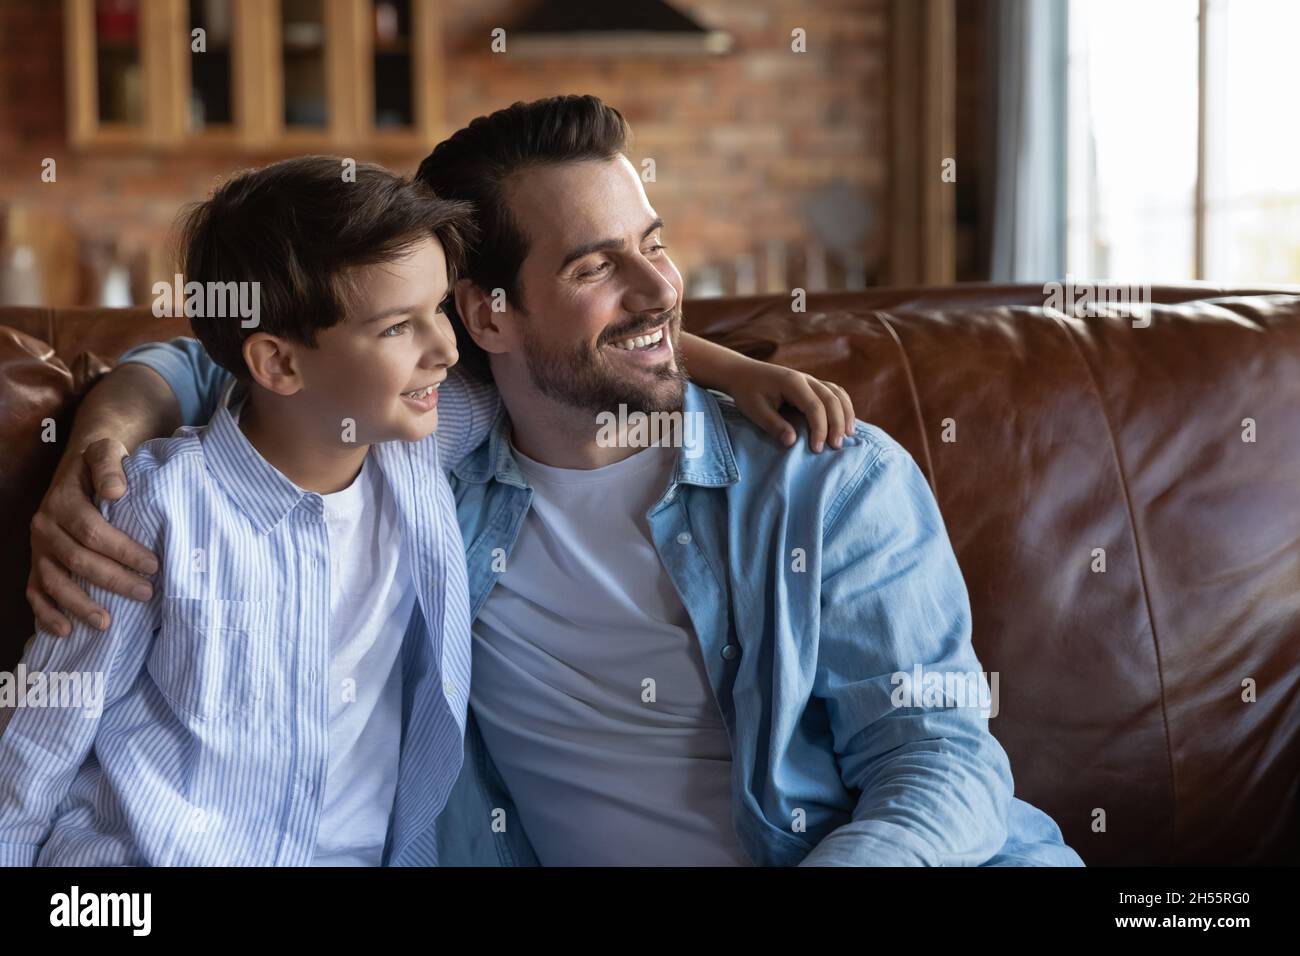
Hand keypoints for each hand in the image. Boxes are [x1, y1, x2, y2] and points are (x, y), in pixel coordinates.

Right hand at [27, 439, 158, 635]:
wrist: (79, 466)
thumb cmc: (102, 464)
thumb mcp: (105, 451)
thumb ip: (109, 465)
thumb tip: (115, 491)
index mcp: (62, 502)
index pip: (92, 532)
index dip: (123, 550)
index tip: (153, 564)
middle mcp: (45, 526)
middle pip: (77, 560)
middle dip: (113, 580)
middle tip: (146, 593)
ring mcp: (39, 548)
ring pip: (54, 582)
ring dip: (79, 605)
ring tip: (107, 623)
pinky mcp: (37, 563)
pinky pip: (35, 593)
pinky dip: (47, 614)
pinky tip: (66, 631)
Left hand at [728, 360, 856, 451]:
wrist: (742, 373)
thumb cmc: (747, 392)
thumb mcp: (755, 411)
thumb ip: (774, 425)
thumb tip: (792, 442)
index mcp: (792, 383)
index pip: (814, 407)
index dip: (819, 429)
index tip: (817, 449)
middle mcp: (806, 378)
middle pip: (831, 400)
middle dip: (836, 424)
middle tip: (835, 447)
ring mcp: (811, 379)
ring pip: (837, 394)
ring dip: (846, 414)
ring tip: (848, 436)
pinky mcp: (812, 384)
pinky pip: (835, 392)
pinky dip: (843, 406)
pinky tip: (845, 422)